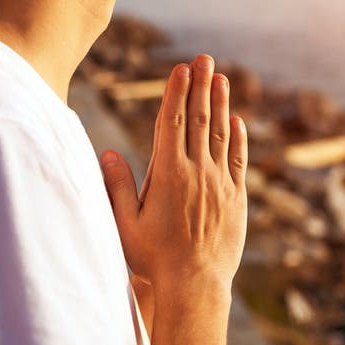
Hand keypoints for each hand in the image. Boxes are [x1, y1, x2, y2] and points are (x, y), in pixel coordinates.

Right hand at [100, 55, 247, 290]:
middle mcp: (196, 171)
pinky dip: (238, 137)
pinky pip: (237, 160)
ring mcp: (219, 183)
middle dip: (199, 85)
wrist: (195, 287)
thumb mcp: (126, 223)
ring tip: (220, 76)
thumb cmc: (154, 258)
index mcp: (168, 173)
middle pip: (198, 118)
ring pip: (220, 133)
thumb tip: (107, 152)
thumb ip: (117, 186)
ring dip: (219, 102)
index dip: (176, 92)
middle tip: (203, 58)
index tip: (180, 68)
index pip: (173, 122)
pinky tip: (237, 120)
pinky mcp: (235, 197)